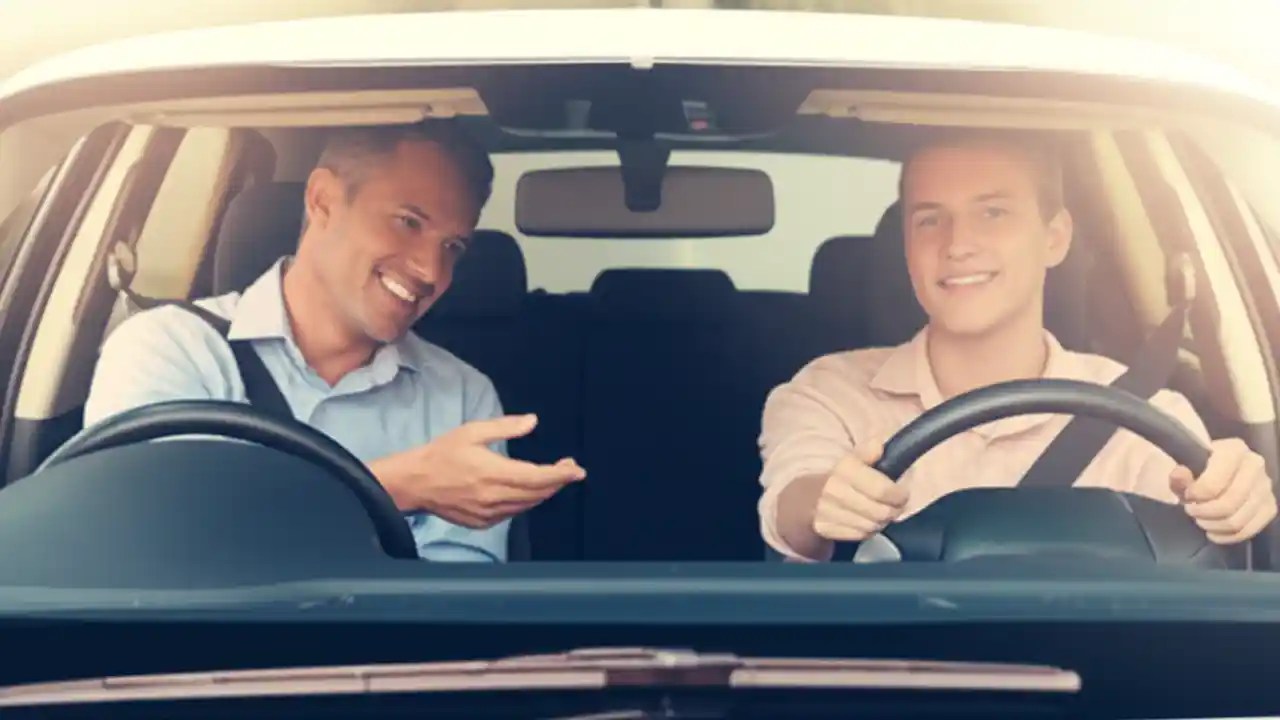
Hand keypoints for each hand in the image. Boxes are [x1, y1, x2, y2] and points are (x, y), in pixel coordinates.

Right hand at [370, 414, 585, 528]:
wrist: (415, 483)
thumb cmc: (442, 454)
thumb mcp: (472, 432)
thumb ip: (505, 427)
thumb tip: (533, 421)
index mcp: (494, 473)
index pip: (538, 478)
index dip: (562, 475)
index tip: (578, 469)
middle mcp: (494, 498)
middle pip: (538, 493)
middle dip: (558, 482)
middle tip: (569, 468)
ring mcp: (489, 514)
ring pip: (528, 506)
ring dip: (544, 492)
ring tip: (553, 477)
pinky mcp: (482, 523)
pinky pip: (513, 513)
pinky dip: (526, 502)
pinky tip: (529, 491)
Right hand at [811, 437, 909, 542]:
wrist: (807, 498)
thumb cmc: (840, 477)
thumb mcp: (853, 459)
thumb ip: (868, 452)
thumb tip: (878, 445)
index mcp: (844, 469)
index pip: (882, 490)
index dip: (898, 495)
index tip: (902, 494)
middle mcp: (834, 491)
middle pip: (879, 512)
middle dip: (893, 510)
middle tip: (896, 506)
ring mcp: (828, 511)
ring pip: (872, 526)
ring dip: (882, 521)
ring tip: (881, 513)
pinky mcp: (825, 529)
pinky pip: (860, 535)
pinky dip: (869, 530)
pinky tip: (868, 521)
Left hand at [1171, 438, 1276, 544]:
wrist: (1216, 470)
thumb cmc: (1198, 466)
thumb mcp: (1183, 467)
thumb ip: (1179, 474)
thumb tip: (1179, 475)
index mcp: (1234, 450)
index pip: (1214, 483)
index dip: (1196, 495)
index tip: (1186, 496)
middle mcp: (1256, 465)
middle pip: (1228, 504)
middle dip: (1204, 513)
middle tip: (1191, 510)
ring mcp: (1266, 487)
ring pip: (1238, 521)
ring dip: (1212, 525)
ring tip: (1200, 519)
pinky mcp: (1269, 507)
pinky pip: (1249, 531)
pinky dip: (1226, 536)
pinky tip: (1213, 531)